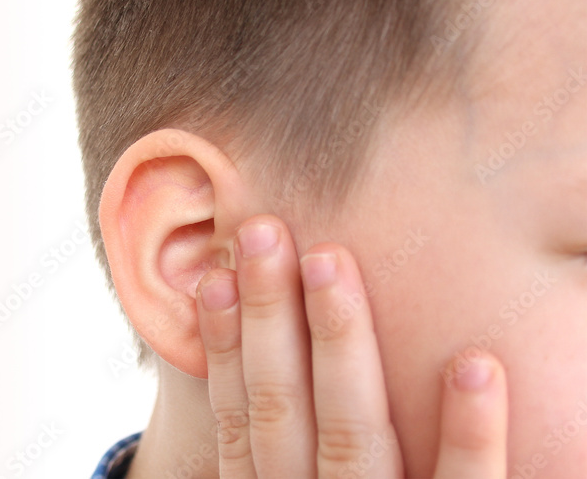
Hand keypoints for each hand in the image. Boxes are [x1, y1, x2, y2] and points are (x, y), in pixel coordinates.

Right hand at [195, 215, 508, 477]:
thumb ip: (274, 461)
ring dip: (338, 344)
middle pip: (284, 411)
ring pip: (352, 436)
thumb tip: (246, 379)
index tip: (210, 276)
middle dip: (268, 315)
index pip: (241, 419)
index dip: (222, 346)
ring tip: (331, 262)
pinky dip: (470, 436)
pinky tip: (475, 364)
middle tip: (261, 231)